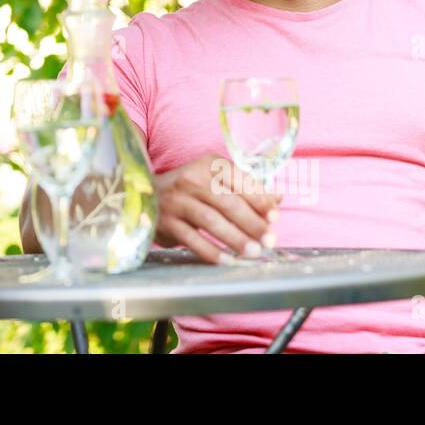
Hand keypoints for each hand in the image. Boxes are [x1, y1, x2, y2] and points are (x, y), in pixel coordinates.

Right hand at [153, 155, 280, 262]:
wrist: (147, 195)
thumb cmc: (190, 190)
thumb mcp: (215, 181)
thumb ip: (246, 189)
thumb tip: (277, 199)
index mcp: (207, 164)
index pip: (238, 180)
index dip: (259, 199)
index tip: (275, 217)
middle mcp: (190, 179)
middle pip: (227, 202)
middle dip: (252, 223)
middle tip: (270, 240)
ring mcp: (177, 201)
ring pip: (211, 221)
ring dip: (236, 238)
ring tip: (254, 252)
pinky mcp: (167, 222)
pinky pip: (192, 239)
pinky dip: (212, 251)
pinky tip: (227, 260)